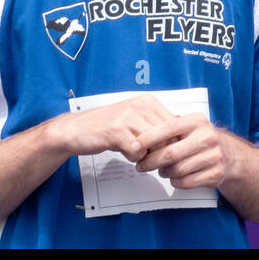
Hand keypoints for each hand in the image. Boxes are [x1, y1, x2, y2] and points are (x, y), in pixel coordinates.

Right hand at [51, 94, 175, 161]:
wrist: (75, 130)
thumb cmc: (107, 127)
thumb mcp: (136, 119)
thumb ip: (157, 123)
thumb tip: (183, 128)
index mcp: (148, 101)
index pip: (175, 125)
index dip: (171, 143)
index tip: (162, 151)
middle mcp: (141, 105)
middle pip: (167, 136)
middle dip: (160, 151)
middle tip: (148, 156)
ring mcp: (128, 117)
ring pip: (154, 144)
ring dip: (147, 155)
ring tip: (135, 153)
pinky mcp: (117, 131)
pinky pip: (138, 152)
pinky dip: (134, 158)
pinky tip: (125, 152)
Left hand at [134, 114, 237, 189]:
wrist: (229, 155)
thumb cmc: (200, 140)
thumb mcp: (188, 126)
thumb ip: (168, 127)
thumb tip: (138, 135)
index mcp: (197, 121)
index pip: (169, 127)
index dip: (149, 137)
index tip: (134, 145)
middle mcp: (207, 136)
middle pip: (170, 153)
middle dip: (151, 161)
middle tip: (140, 165)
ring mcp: (213, 155)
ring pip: (177, 170)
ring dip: (164, 172)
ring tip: (162, 170)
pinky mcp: (216, 173)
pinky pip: (186, 182)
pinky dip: (175, 181)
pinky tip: (175, 177)